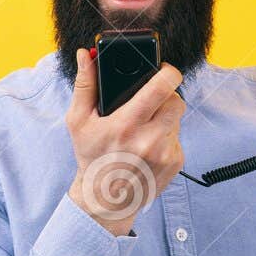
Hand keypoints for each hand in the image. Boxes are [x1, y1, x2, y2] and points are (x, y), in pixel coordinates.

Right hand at [64, 49, 185, 235]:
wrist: (105, 201)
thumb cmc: (91, 156)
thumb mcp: (78, 121)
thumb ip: (85, 85)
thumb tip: (86, 54)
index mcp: (127, 125)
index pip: (161, 87)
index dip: (167, 72)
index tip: (163, 69)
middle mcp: (150, 140)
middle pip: (176, 100)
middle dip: (165, 94)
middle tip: (150, 99)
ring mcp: (165, 152)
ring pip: (177, 117)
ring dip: (165, 115)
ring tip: (144, 124)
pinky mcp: (175, 162)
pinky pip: (177, 135)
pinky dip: (166, 134)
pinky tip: (149, 143)